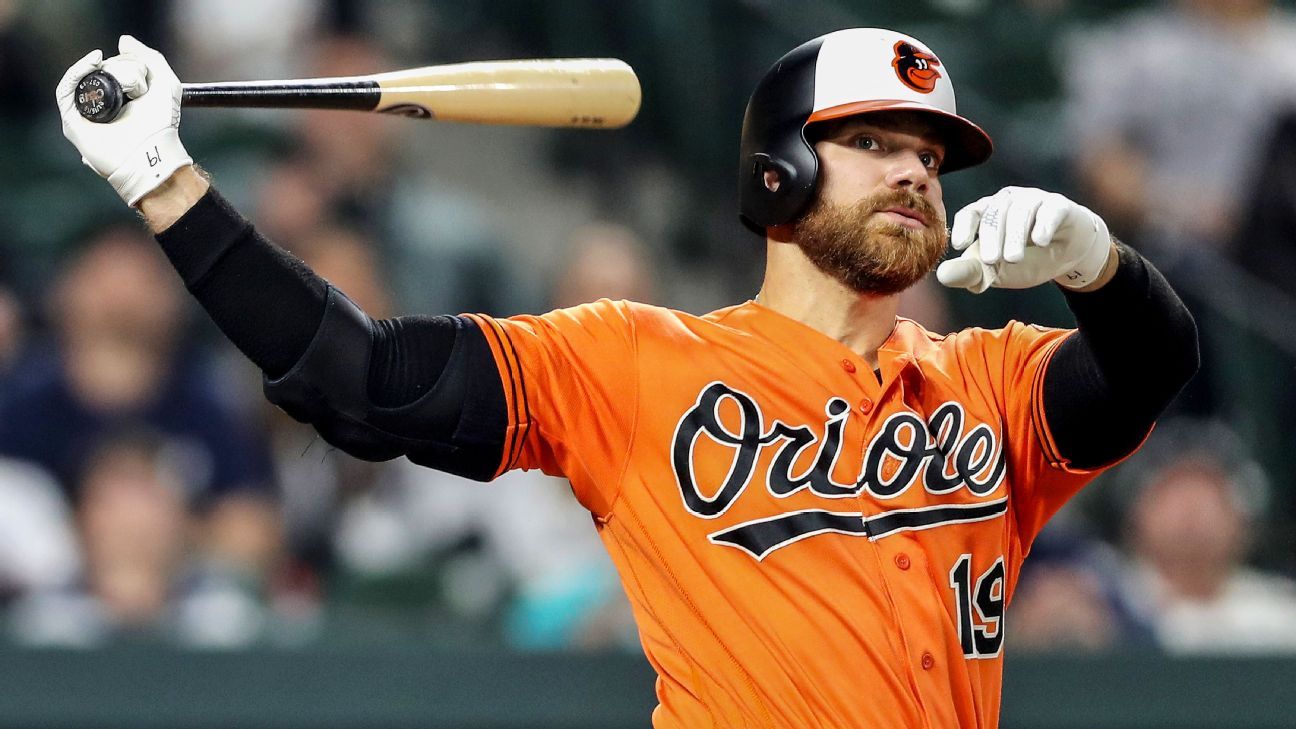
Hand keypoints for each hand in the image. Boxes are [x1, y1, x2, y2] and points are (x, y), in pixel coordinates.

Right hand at [55, 35, 191, 205]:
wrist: (154, 152)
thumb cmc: (163, 124)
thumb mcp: (165, 83)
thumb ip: (150, 58)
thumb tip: (122, 41)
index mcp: (122, 100)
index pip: (112, 70)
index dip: (124, 64)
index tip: (137, 64)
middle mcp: (103, 108)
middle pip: (97, 73)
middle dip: (116, 68)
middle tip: (134, 80)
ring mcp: (87, 116)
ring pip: (81, 79)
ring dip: (98, 69)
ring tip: (117, 73)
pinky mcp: (73, 123)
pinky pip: (66, 90)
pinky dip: (77, 71)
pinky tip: (95, 62)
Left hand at [936, 187, 1113, 292]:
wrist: (1066, 259)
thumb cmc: (1025, 261)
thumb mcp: (995, 271)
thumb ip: (969, 272)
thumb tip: (941, 275)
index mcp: (988, 213)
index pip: (971, 213)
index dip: (965, 227)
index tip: (961, 245)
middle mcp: (1009, 201)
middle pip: (995, 213)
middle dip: (990, 238)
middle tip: (990, 261)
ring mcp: (1035, 200)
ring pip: (1020, 210)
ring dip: (1015, 236)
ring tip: (1013, 259)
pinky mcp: (1059, 206)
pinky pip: (1050, 209)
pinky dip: (1044, 224)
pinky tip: (1040, 241)